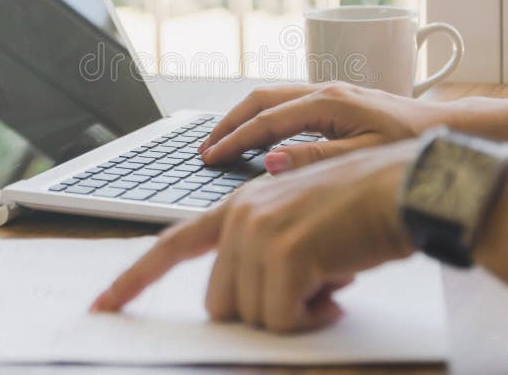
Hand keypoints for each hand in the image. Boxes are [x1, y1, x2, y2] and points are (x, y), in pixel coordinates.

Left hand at [91, 140, 415, 332]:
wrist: (404, 188)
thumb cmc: (358, 210)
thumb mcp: (298, 225)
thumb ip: (262, 255)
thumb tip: (251, 302)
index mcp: (238, 207)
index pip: (171, 245)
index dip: (135, 279)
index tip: (103, 305)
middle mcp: (240, 215)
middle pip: (220, 301)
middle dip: (263, 308)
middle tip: (310, 286)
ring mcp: (259, 231)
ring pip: (250, 314)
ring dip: (293, 311)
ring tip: (328, 277)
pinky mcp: (285, 251)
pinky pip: (281, 319)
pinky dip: (311, 318)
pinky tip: (336, 288)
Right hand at [198, 82, 445, 172]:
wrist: (449, 128)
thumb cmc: (413, 145)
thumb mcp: (366, 157)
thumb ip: (317, 159)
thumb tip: (271, 162)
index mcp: (329, 103)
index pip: (267, 120)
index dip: (235, 139)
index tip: (211, 157)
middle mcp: (325, 91)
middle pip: (261, 99)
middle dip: (229, 122)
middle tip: (205, 148)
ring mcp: (330, 93)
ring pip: (272, 98)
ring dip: (244, 118)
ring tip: (222, 142)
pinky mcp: (336, 102)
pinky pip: (287, 105)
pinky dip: (264, 119)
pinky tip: (258, 138)